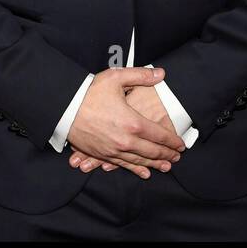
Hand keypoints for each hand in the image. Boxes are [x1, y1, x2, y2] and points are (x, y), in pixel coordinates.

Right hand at [65, 67, 184, 178]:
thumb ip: (140, 76)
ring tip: (167, 167)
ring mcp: (114, 150)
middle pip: (152, 151)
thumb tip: (161, 74)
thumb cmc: (89, 92)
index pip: (159, 135)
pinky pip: (123, 165)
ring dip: (155, 164)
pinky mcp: (103, 154)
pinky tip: (144, 173)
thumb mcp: (116, 78)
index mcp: (132, 122)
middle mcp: (125, 140)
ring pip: (140, 160)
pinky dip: (136, 169)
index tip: (181, 144)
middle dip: (167, 154)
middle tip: (177, 157)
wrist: (64, 108)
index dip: (172, 140)